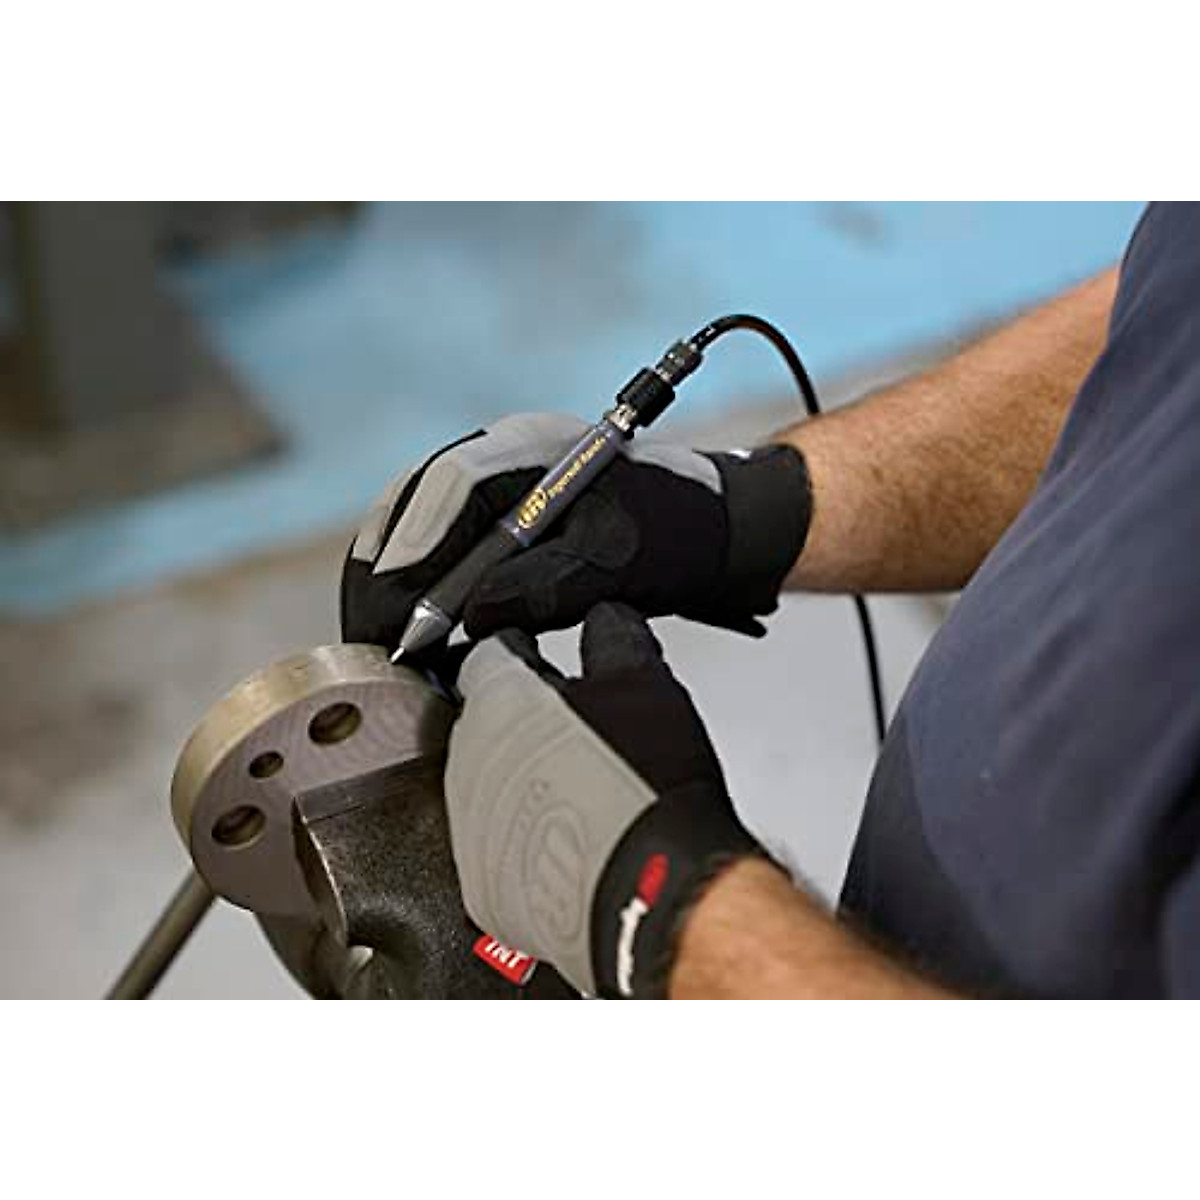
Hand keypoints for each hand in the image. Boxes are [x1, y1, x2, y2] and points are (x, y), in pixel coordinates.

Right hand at [341, 413, 810, 649]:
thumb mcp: (619, 564)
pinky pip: (442, 540)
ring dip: (395, 575)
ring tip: (379, 634)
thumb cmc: (678, 532)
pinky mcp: (497, 514)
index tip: (393, 599)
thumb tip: (470, 616)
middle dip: (388, 567)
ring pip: (420, 520)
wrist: (715, 526)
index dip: (417, 540)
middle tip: (371, 633)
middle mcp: (504, 455)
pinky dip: (421, 579)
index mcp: (536, 447)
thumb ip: (547, 586)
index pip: (454, 483)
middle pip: (419, 500)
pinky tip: (412, 621)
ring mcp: (497, 482)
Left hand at [445, 602, 760, 997]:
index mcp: (499, 698)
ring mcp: (469, 828)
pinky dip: (525, 844)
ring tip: (582, 796)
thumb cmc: (646, 790)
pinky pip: (497, 850)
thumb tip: (603, 619)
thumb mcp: (644, 681)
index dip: (527, 652)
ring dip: (523, 783)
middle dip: (525, 723)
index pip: (493, 653)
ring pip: (489, 786)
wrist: (651, 894)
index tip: (545, 661)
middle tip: (577, 734)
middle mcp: (468, 759)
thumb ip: (613, 638)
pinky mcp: (482, 887)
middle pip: (488, 722)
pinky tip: (570, 846)